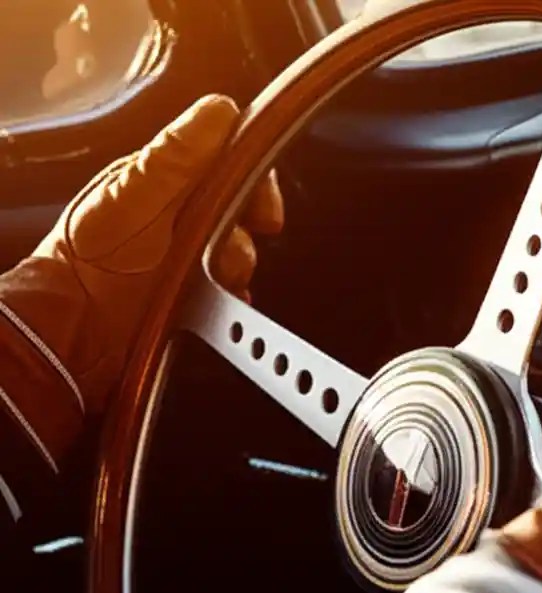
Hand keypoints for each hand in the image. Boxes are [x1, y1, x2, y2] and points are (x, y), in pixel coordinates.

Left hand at [31, 94, 281, 412]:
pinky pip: (236, 283)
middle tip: (230, 249)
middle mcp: (180, 208)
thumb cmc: (94, 260)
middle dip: (247, 228)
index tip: (260, 207)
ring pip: (243, 244)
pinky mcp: (195, 288)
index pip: (229, 154)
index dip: (253, 175)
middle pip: (243, 201)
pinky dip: (236, 293)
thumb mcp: (133, 195)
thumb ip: (175, 154)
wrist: (77, 331)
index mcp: (165, 176)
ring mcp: (189, 248)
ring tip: (213, 279)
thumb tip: (219, 110)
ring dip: (238, 264)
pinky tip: (222, 299)